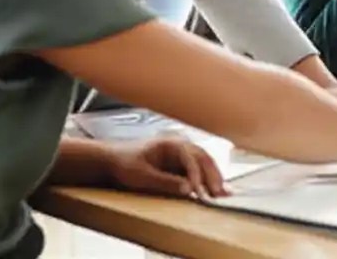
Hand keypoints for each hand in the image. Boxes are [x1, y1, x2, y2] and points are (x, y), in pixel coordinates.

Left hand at [106, 137, 227, 198]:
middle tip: (221, 193)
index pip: (191, 158)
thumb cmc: (125, 164)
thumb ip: (166, 182)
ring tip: (223, 193)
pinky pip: (198, 169)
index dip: (197, 175)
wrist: (112, 161)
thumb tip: (189, 189)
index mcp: (171, 144)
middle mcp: (180, 145)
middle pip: (203, 158)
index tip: (200, 192)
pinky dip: (206, 179)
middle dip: (214, 175)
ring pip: (204, 163)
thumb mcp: (142, 176)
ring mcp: (181, 153)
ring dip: (213, 177)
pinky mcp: (179, 163)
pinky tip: (213, 189)